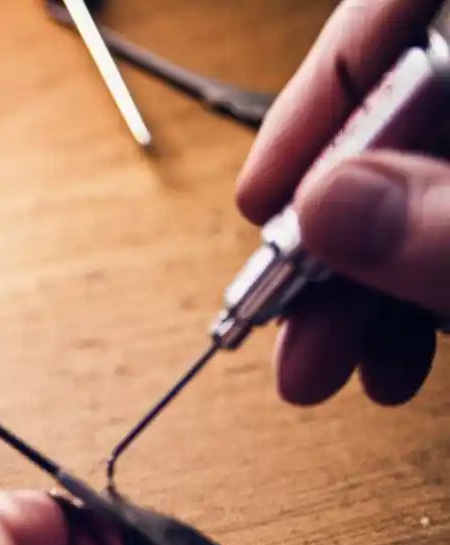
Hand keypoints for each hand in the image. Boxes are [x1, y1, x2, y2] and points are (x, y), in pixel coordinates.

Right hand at [237, 0, 448, 405]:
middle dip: (330, 231)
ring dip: (362, 283)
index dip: (323, 98)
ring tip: (324, 370)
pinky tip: (395, 360)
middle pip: (401, 120)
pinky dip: (418, 295)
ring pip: (421, 187)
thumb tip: (326, 208)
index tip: (261, 194)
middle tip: (281, 324)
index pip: (402, 14)